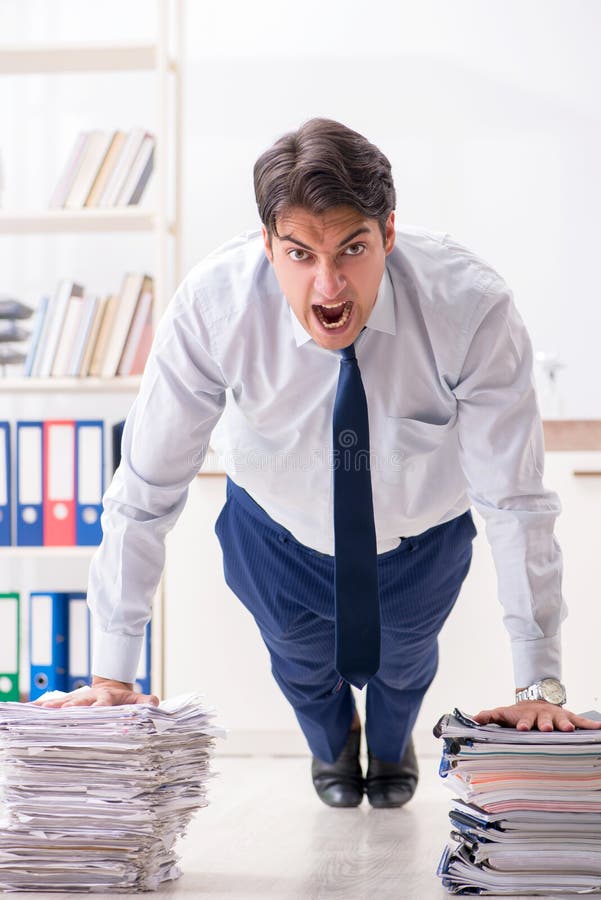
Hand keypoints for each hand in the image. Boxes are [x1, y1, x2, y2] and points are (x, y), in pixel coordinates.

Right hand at [31, 676, 159, 708]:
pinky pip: (52, 705)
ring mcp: (76, 699)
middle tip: (63, 714)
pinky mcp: (66, 702)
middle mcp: (88, 698)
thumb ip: (145, 701)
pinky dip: (40, 707)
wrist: (110, 684)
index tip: (98, 715)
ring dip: (53, 708)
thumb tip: (155, 703)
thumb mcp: (136, 697)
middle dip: (71, 709)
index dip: (102, 710)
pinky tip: (29, 711)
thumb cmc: (123, 697)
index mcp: (105, 698)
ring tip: (42, 712)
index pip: (103, 705)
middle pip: (79, 703)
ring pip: (63, 703)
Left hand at [473, 700, 600, 731]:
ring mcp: (556, 716)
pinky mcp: (568, 717)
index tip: (522, 728)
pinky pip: (581, 720)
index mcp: (526, 717)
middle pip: (544, 720)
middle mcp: (542, 716)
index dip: (523, 724)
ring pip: (562, 720)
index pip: (523, 721)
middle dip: (546, 724)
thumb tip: (473, 719)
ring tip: (570, 729)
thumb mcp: (503, 713)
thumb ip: (489, 716)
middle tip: (548, 728)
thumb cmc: (517, 714)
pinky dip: (590, 724)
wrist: (535, 700)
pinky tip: (599, 728)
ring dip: (566, 724)